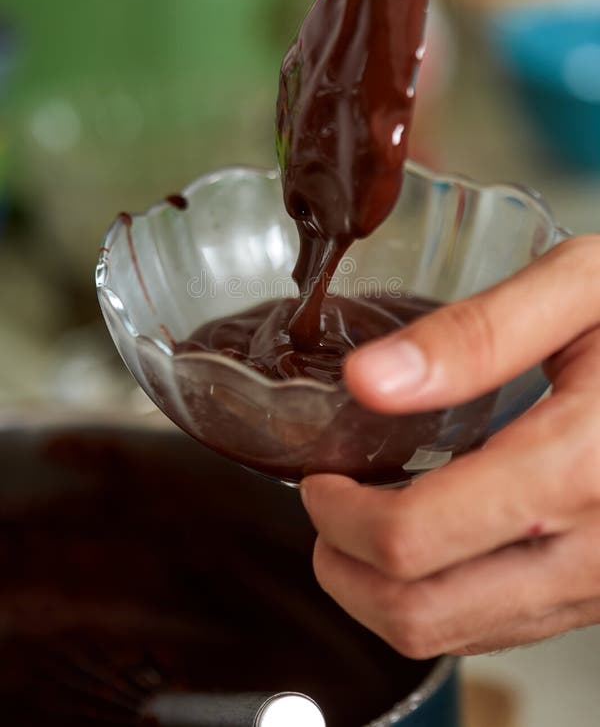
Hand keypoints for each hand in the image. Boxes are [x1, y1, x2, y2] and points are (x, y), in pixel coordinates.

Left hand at [300, 235, 599, 657]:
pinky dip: (441, 596)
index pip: (415, 538)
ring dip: (385, 592)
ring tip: (367, 524)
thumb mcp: (581, 288)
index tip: (319, 477)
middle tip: (326, 509)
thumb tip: (368, 379)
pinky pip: (502, 626)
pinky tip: (434, 538)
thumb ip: (476, 332)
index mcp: (577, 463)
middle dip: (346, 569)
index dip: (339, 515)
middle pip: (423, 612)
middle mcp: (595, 546)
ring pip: (458, 634)